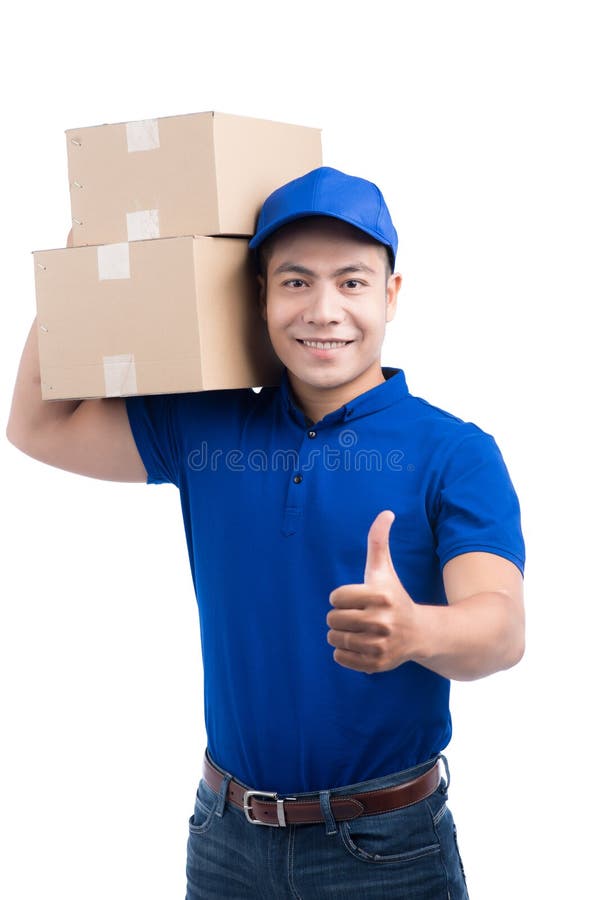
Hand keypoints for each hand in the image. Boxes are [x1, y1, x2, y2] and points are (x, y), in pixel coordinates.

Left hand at [327, 510, 419, 673]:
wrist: (421, 633)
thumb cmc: (394, 596)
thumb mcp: (385, 569)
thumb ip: (379, 540)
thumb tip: (386, 512)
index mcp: (380, 596)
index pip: (336, 597)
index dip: (342, 597)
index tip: (356, 598)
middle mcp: (381, 622)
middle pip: (333, 619)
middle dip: (339, 616)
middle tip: (355, 616)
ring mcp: (380, 645)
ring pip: (335, 639)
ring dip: (339, 635)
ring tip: (355, 630)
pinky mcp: (377, 663)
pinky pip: (341, 658)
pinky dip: (343, 653)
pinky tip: (357, 644)